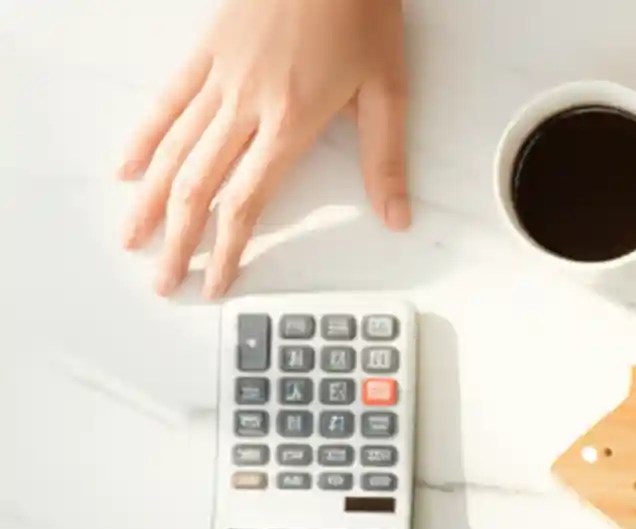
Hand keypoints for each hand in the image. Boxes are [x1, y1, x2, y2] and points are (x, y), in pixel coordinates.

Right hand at [118, 0, 409, 298]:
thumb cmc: (362, 12)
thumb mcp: (388, 89)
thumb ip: (385, 159)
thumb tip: (396, 216)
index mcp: (292, 120)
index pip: (248, 201)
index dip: (228, 248)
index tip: (216, 282)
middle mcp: (247, 103)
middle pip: (200, 186)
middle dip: (180, 241)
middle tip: (164, 282)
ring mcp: (220, 76)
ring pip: (174, 150)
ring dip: (150, 201)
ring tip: (132, 240)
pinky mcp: (207, 50)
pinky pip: (167, 101)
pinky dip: (145, 138)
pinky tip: (128, 169)